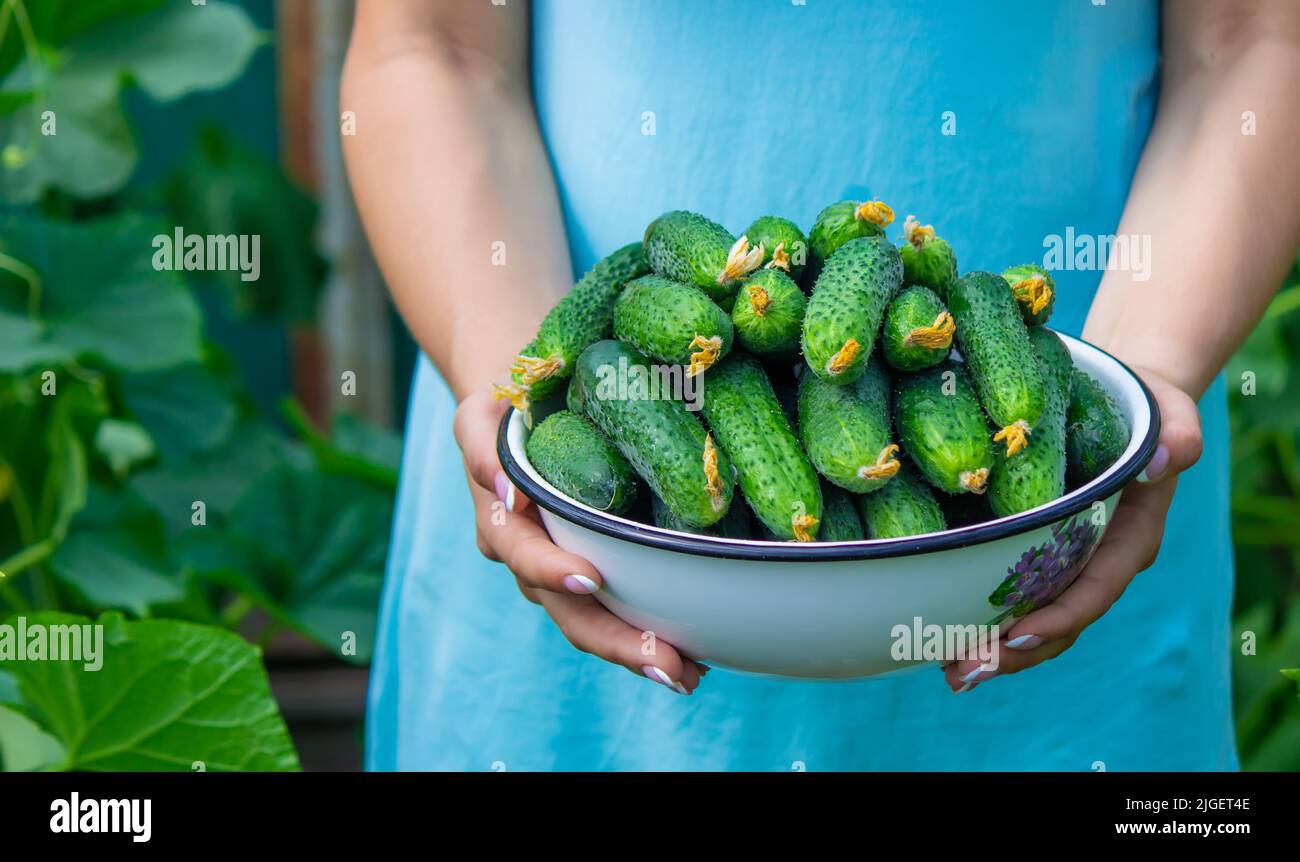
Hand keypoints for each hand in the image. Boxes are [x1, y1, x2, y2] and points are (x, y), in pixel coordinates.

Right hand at [453, 389, 706, 693]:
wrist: (524, 412)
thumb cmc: (506, 408)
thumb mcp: (481, 416)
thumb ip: (483, 449)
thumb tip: (507, 491)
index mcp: (503, 527)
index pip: (525, 557)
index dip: (554, 571)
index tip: (591, 579)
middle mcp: (533, 563)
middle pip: (570, 614)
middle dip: (617, 643)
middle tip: (667, 665)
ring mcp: (564, 575)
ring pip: (597, 625)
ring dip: (640, 652)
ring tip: (689, 674)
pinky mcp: (596, 573)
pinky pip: (619, 612)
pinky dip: (652, 634)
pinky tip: (695, 655)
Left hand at [943, 365, 1203, 692]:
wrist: (1127, 397)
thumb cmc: (1148, 403)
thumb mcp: (1171, 411)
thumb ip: (1179, 435)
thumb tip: (1167, 459)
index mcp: (1130, 537)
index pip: (1095, 589)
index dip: (1059, 617)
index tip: (1018, 635)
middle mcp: (1099, 559)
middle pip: (1060, 620)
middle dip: (1015, 653)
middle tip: (963, 672)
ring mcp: (1070, 559)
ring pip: (1036, 619)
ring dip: (994, 650)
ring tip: (949, 671)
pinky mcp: (1041, 549)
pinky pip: (1017, 594)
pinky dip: (984, 619)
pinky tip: (943, 635)